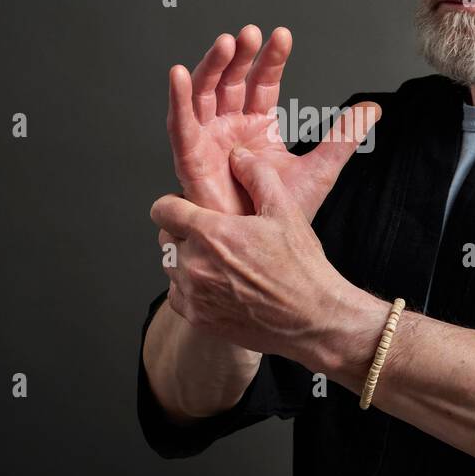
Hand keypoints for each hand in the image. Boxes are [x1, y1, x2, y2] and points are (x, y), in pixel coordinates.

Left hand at [151, 147, 372, 370]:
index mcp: (211, 234)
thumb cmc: (301, 268)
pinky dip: (191, 289)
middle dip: (184, 233)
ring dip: (188, 261)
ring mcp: (194, 295)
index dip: (173, 205)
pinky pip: (177, 296)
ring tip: (221, 262)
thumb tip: (238, 156)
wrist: (312, 319)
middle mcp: (195, 265)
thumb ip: (257, 176)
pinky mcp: (198, 318)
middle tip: (215, 236)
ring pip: (171, 268)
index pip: (163, 211)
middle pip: (165, 239)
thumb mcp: (284, 211)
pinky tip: (220, 284)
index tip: (186, 208)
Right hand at [166, 24, 379, 220]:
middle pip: (231, 81)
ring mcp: (208, 140)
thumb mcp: (319, 170)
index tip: (282, 35)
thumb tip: (371, 109)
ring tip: (225, 44)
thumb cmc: (277, 214)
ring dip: (212, 67)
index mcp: (258, 126)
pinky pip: (180, 125)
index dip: (271, 59)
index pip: (263, 82)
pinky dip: (178, 99)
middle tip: (249, 34)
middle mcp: (230, 126)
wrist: (259, 249)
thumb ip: (342, 138)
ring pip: (205, 94)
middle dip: (239, 56)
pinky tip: (180, 74)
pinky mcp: (190, 158)